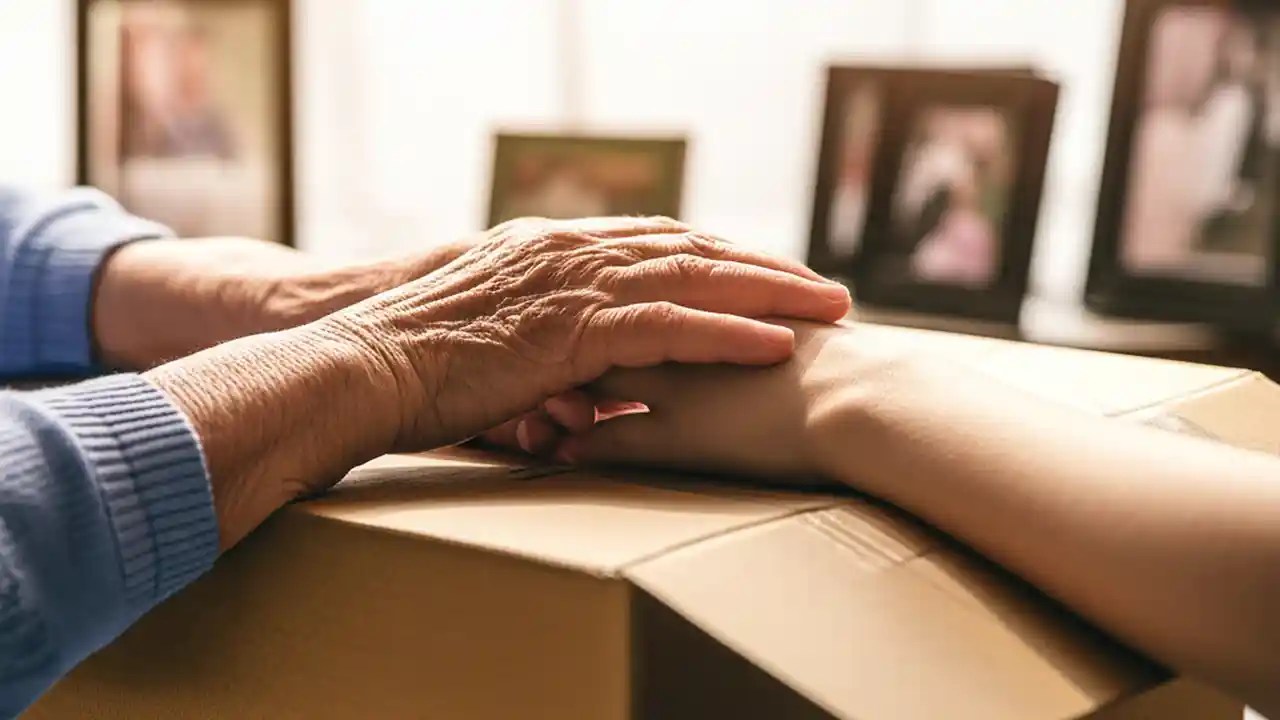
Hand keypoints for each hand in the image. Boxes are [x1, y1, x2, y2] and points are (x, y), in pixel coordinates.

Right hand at [148, 217, 850, 546]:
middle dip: (767, 269)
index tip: (772, 275)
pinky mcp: (570, 327)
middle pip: (693, 249)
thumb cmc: (422, 367)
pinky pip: (668, 327)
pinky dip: (726, 336)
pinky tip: (775, 348)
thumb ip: (558, 354)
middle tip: (825, 289)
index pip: (659, 241)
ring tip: (826, 310)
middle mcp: (572, 251)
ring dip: (768, 295)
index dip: (723, 257)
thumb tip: (602, 396)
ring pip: (694, 278)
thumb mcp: (500, 344)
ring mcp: (572, 284)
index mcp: (555, 247)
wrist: (363, 368)